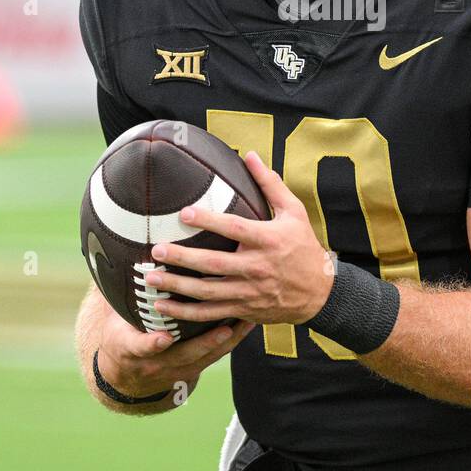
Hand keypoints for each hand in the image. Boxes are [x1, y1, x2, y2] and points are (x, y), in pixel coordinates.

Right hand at [95, 302, 254, 399]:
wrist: (127, 376)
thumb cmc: (121, 337)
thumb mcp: (113, 321)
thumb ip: (117, 295)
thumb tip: (112, 254)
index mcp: (130, 350)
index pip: (140, 348)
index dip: (151, 344)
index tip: (162, 338)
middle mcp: (155, 364)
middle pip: (182, 356)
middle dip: (204, 343)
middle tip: (222, 330)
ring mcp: (176, 369)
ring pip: (205, 358)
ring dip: (226, 341)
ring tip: (245, 321)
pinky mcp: (193, 369)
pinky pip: (215, 356)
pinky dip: (232, 341)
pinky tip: (248, 323)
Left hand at [143, 151, 334, 326]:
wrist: (319, 291)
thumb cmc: (303, 246)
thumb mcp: (294, 211)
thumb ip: (270, 184)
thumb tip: (251, 155)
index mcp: (268, 240)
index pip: (235, 228)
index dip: (209, 220)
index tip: (184, 213)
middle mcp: (256, 267)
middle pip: (214, 263)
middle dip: (183, 258)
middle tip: (157, 250)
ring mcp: (249, 292)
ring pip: (207, 292)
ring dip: (178, 287)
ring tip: (152, 278)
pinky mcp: (244, 309)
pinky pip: (210, 315)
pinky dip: (185, 314)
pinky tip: (163, 307)